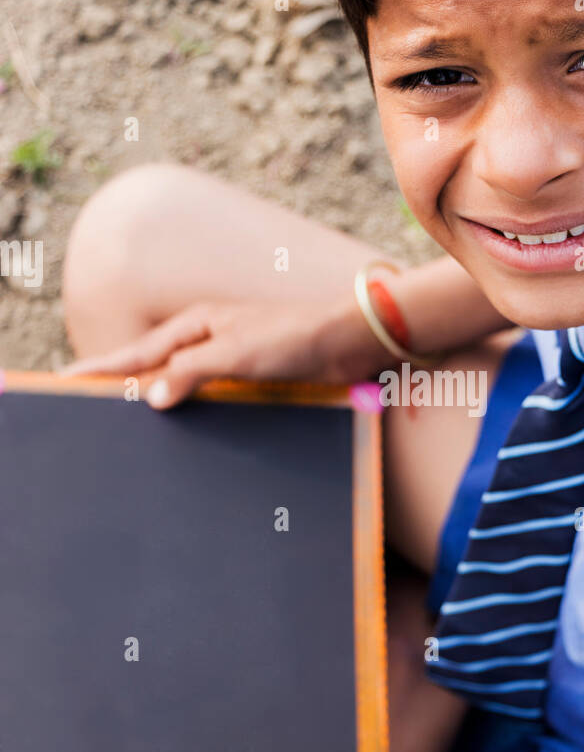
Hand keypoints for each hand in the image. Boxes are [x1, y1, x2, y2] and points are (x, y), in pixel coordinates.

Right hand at [62, 297, 387, 406]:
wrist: (348, 342)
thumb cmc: (294, 338)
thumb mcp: (236, 353)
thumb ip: (191, 372)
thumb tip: (150, 397)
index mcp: (197, 326)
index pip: (138, 353)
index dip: (102, 367)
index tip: (66, 378)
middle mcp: (209, 341)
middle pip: (153, 366)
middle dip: (120, 381)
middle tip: (83, 400)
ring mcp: (229, 359)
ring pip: (179, 382)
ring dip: (154, 397)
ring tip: (123, 417)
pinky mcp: (251, 378)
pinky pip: (207, 395)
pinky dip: (189, 407)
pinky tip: (185, 424)